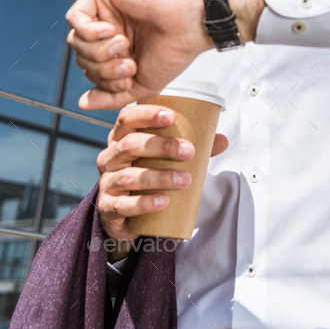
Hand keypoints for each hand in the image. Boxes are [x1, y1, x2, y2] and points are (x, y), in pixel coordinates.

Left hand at [65, 0, 265, 111]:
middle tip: (129, 63)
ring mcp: (105, 10)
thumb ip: (111, 96)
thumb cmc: (172, 52)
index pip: (91, 69)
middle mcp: (109, 29)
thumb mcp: (140, 85)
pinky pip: (75, 18)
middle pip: (81, 55)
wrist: (189, 26)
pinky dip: (89, 31)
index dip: (104, 79)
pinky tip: (112, 32)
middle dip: (102, 67)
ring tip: (124, 45)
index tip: (131, 76)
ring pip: (76, 39)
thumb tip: (82, 103)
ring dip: (98, 51)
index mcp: (117, 49)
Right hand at [97, 103, 228, 258]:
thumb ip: (192, 147)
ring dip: (159, 177)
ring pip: (129, 176)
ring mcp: (107, 182)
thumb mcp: (164, 158)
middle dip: (161, 146)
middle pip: (130, 145)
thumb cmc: (147, 174)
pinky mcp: (108, 208)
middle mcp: (110, 157)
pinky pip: (123, 205)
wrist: (126, 214)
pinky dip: (145, 203)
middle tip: (189, 151)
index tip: (171, 116)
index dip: (146, 114)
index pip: (127, 118)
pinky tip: (163, 201)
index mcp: (122, 138)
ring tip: (184, 179)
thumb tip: (222, 140)